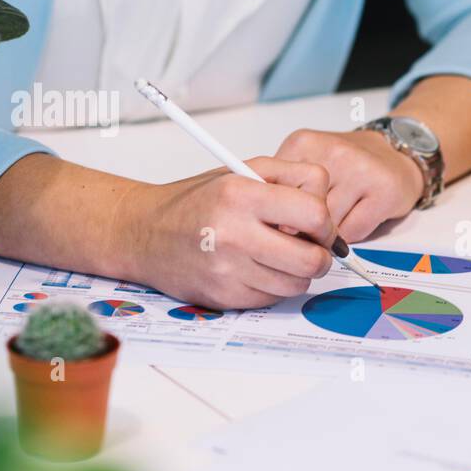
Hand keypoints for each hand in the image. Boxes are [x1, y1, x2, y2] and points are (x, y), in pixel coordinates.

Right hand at [116, 157, 335, 309]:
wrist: (143, 232)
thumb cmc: (198, 201)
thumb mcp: (242, 171)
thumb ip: (292, 179)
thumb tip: (327, 211)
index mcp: (242, 195)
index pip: (315, 214)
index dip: (325, 222)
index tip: (317, 224)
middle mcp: (234, 234)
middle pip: (312, 260)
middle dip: (319, 255)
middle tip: (308, 246)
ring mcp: (229, 271)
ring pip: (296, 285)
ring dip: (296, 273)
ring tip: (277, 255)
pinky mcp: (224, 297)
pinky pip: (272, 299)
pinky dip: (273, 286)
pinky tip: (255, 268)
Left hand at [276, 129, 423, 241]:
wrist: (397, 153)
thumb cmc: (348, 164)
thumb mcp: (306, 164)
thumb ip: (285, 189)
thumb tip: (277, 229)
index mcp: (304, 144)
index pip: (277, 195)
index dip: (282, 214)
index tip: (289, 218)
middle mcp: (333, 152)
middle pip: (302, 212)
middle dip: (308, 226)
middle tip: (318, 220)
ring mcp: (361, 170)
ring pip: (328, 226)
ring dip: (330, 233)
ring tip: (341, 215)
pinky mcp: (384, 191)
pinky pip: (354, 232)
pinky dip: (352, 235)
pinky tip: (357, 217)